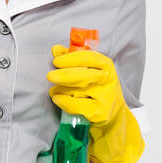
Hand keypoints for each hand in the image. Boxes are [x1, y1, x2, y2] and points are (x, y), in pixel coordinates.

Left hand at [47, 44, 144, 162]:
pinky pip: (78, 106)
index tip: (56, 60)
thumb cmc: (96, 87)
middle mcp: (108, 81)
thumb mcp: (88, 70)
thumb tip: (56, 49)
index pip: (90, 58)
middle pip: (84, 76)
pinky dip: (64, 102)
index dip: (71, 58)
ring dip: (61, 89)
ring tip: (53, 89)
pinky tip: (57, 99)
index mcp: (106, 66)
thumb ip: (71, 58)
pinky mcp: (99, 113)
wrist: (111, 113)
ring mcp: (105, 98)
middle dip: (64, 75)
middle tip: (50, 76)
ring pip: (78, 91)